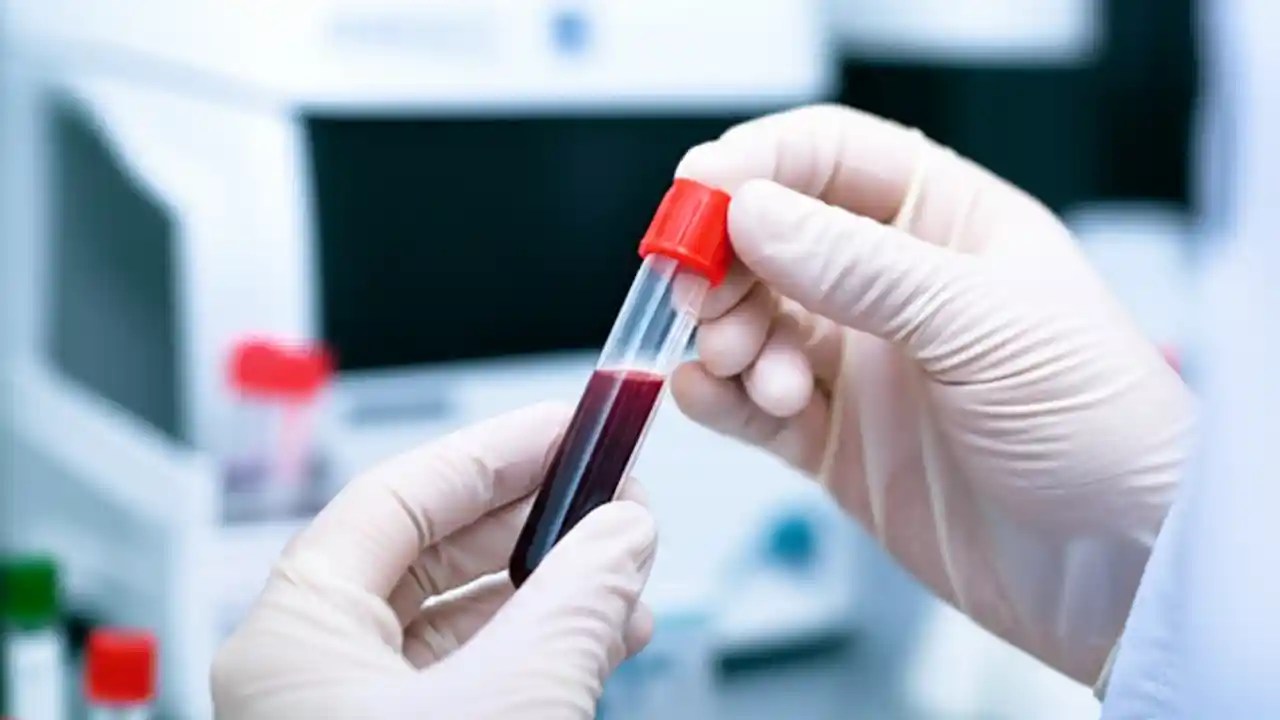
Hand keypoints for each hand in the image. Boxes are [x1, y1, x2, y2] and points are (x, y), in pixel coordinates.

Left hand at [211, 404, 656, 718]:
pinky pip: (467, 678)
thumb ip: (576, 602)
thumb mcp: (513, 699)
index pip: (395, 498)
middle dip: (535, 523)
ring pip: (456, 621)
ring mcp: (348, 713)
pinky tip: (599, 636)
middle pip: (429, 552)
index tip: (566, 428)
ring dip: (550, 592)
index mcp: (292, 638)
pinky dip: (536, 651)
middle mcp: (308, 671)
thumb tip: (623, 532)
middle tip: (609, 497)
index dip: (492, 454)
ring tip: (621, 572)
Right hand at [670, 104, 1192, 683]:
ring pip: (753, 321)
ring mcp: (862, 364)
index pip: (831, 158)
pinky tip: (715, 397)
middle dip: (725, 260)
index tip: (697, 195)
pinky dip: (719, 397)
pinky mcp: (835, 439)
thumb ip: (861, 268)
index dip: (757, 164)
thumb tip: (752, 212)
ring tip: (751, 372)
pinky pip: (751, 403)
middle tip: (700, 295)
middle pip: (772, 238)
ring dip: (728, 336)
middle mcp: (895, 286)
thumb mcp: (984, 325)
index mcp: (948, 225)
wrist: (1118, 571)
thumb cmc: (1097, 425)